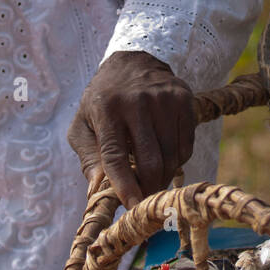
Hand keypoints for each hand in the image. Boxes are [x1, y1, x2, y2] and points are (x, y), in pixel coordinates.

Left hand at [67, 50, 195, 208]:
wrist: (133, 62)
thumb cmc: (104, 101)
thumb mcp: (83, 124)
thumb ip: (88, 157)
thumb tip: (96, 191)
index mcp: (106, 108)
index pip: (116, 156)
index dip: (124, 186)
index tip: (132, 207)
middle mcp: (137, 101)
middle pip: (150, 161)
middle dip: (148, 188)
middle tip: (145, 200)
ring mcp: (164, 99)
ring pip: (171, 156)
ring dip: (164, 177)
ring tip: (153, 178)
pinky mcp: (184, 99)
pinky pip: (186, 146)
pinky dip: (177, 160)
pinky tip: (165, 156)